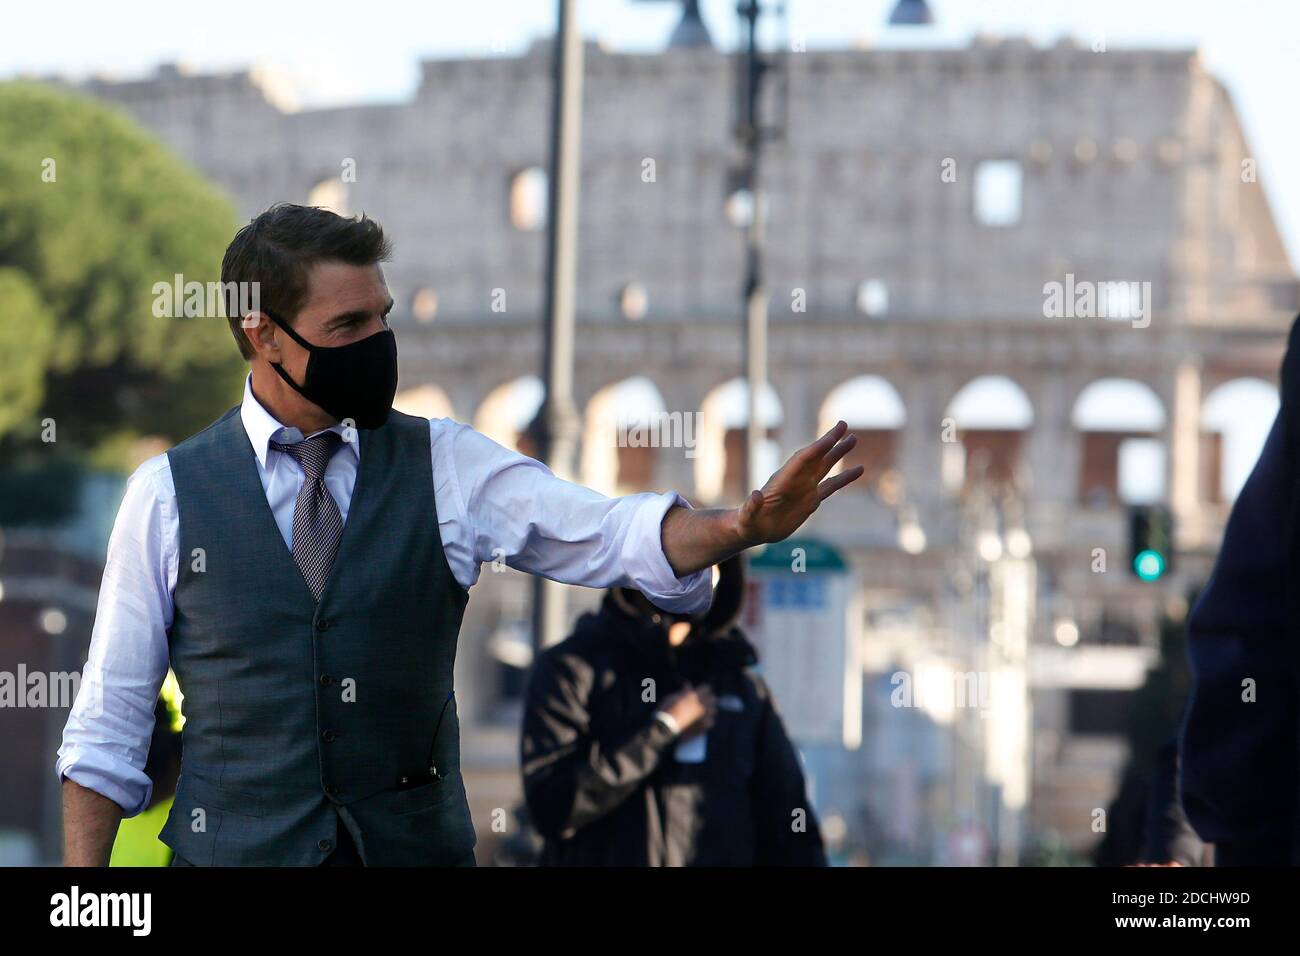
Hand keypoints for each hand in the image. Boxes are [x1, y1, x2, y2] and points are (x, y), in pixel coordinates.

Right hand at [658, 683, 716, 738]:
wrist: (664, 728)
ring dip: (709, 709)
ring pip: (714, 710)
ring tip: (703, 711)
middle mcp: (702, 704)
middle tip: (703, 700)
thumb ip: (683, 692)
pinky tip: (702, 721)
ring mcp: (704, 716)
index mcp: (694, 695)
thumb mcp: (672, 697)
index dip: (703, 689)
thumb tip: (688, 685)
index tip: (700, 690)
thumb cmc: (666, 710)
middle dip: (708, 698)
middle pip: (713, 698)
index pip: (706, 688)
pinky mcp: (704, 726)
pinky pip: (711, 721)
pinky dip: (707, 720)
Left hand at [736, 420, 863, 545]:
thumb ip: (751, 506)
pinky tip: (859, 469)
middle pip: (816, 456)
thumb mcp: (747, 516)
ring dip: (838, 453)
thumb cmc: (747, 522)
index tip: (832, 436)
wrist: (754, 530)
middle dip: (829, 441)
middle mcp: (796, 480)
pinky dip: (846, 478)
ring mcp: (805, 488)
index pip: (802, 459)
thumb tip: (755, 495)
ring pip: (825, 466)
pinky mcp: (812, 500)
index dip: (817, 447)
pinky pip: (832, 485)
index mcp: (782, 480)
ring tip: (853, 438)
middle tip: (843, 423)